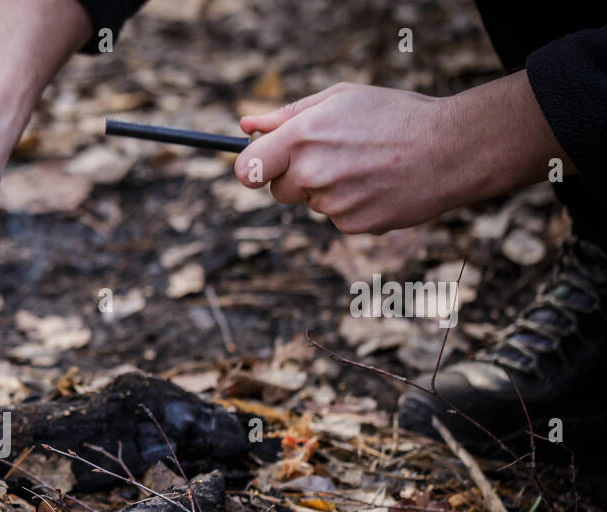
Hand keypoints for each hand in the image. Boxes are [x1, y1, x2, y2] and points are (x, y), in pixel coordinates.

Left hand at [233, 83, 464, 233]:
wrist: (452, 148)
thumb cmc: (395, 115)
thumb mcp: (341, 99)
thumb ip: (289, 114)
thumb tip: (247, 126)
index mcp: (303, 136)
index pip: (248, 169)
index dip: (251, 168)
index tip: (260, 166)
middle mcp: (312, 172)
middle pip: (277, 189)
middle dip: (295, 176)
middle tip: (334, 155)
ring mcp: (332, 203)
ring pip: (311, 202)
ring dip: (328, 188)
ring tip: (366, 165)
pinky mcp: (352, 225)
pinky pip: (337, 217)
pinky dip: (351, 204)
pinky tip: (378, 184)